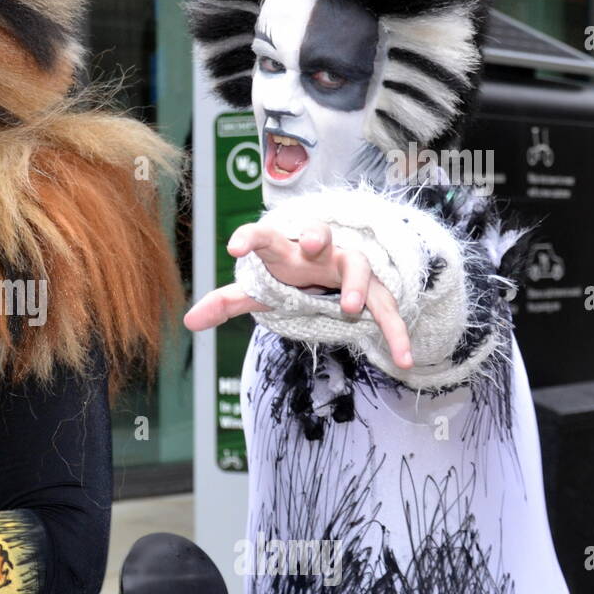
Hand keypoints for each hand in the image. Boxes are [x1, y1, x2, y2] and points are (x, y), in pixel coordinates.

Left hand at [183, 220, 414, 369]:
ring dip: (354, 283)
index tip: (234, 247)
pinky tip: (404, 359)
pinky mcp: (374, 289)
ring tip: (348, 308)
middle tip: (308, 244)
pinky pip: (388, 306)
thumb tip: (188, 321)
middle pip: (318, 234)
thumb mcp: (260, 290)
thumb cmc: (290, 276)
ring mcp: (348, 266)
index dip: (249, 237)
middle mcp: (318, 252)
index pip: (264, 235)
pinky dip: (397, 332)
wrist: (331, 273)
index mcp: (284, 249)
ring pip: (357, 265)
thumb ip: (227, 302)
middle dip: (314, 236)